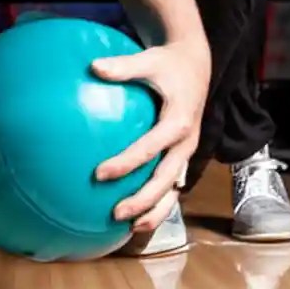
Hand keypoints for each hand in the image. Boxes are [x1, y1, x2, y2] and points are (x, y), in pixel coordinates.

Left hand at [91, 38, 210, 231]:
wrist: (196, 66)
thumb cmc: (168, 64)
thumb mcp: (149, 60)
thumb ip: (123, 66)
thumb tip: (93, 66)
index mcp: (180, 121)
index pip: (150, 147)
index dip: (126, 163)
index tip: (99, 174)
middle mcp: (187, 142)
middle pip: (166, 179)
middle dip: (143, 199)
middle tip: (115, 213)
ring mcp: (187, 152)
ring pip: (174, 190)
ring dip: (155, 211)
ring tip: (130, 228)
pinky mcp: (183, 157)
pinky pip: (172, 186)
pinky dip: (158, 204)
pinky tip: (136, 218)